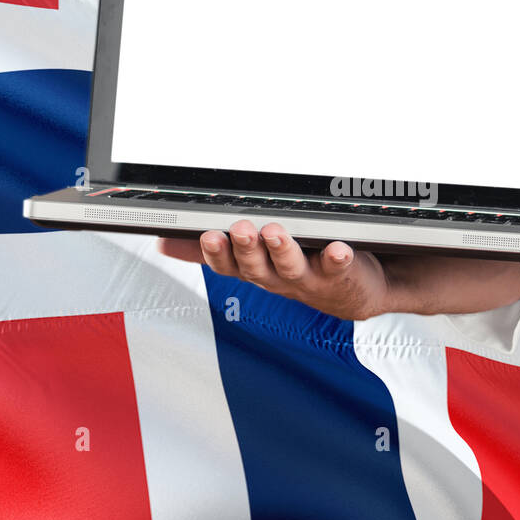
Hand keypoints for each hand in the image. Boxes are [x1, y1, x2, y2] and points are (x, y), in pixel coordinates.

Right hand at [158, 220, 519, 319]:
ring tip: (278, 232)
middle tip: (242, 229)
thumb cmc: (303, 268)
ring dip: (284, 251)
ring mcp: (313, 279)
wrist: (357, 290)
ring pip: (293, 267)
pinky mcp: (344, 274)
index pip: (228, 265)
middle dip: (248, 249)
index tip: (209, 235)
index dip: (217, 254)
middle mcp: (281, 279)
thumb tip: (162, 244)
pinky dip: (338, 257)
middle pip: (258, 267)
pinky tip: (337, 246)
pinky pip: (340, 266)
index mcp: (257, 272)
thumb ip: (214, 252)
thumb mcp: (254, 262)